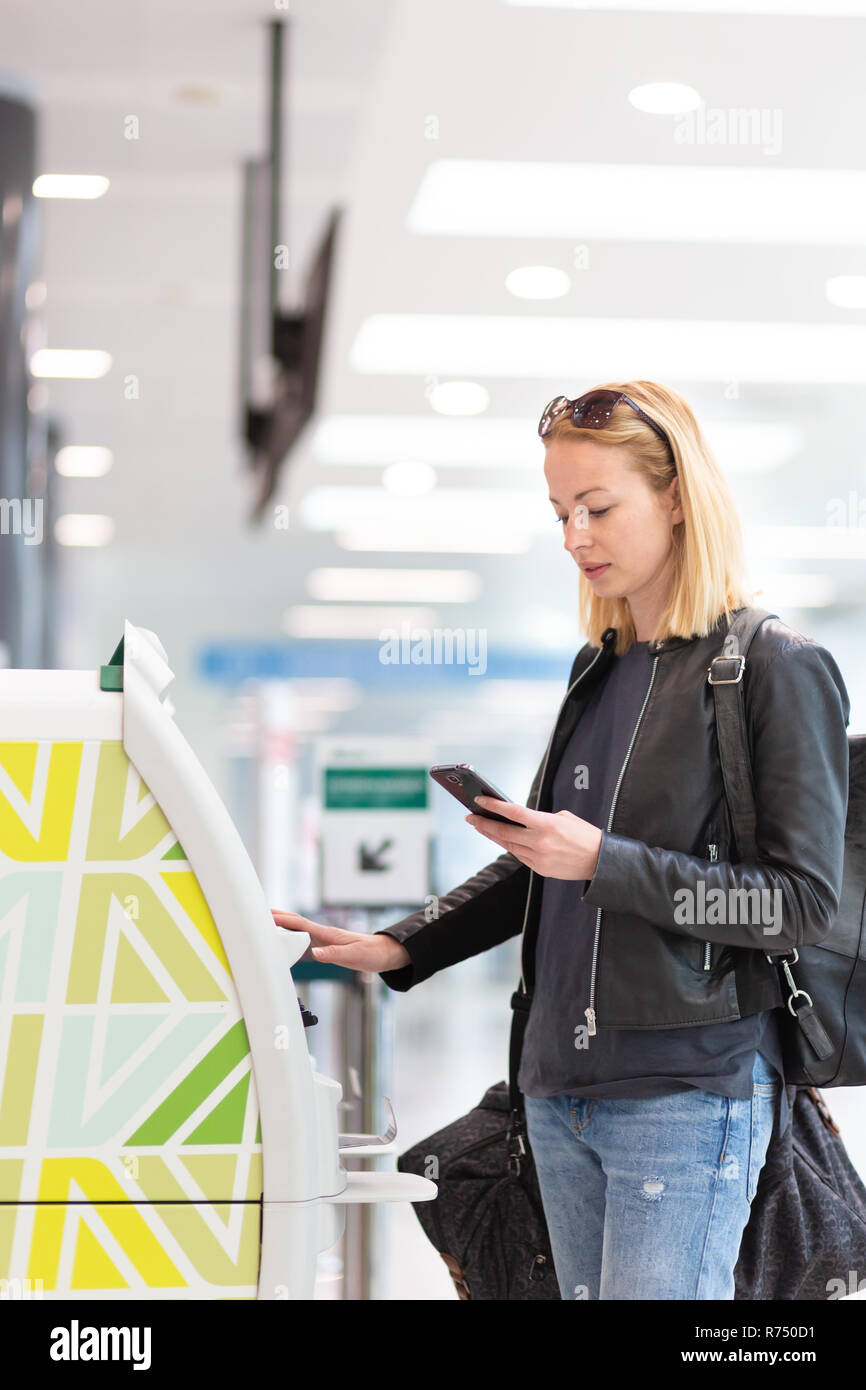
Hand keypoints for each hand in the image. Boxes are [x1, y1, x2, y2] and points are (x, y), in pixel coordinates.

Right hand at [271, 909, 410, 972]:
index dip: (282, 919)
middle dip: (277, 917)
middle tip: (257, 913)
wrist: (385, 953)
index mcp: (327, 934)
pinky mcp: (327, 945)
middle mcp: (323, 933)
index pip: (300, 924)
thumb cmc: (371, 953)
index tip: (266, 916)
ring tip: (265, 923)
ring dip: (282, 924)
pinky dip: (291, 934)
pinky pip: (304, 937)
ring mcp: (324, 938)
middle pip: (295, 921)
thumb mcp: (354, 955)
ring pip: (298, 928)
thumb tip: (314, 953)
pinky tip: (286, 937)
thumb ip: (334, 954)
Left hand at [465, 797, 602, 879]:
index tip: (479, 800)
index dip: (493, 806)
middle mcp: (540, 842)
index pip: (513, 812)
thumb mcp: (564, 818)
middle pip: (504, 831)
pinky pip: (519, 856)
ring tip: (482, 827)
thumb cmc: (584, 835)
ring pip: (508, 845)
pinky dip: (510, 846)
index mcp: (547, 824)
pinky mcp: (539, 869)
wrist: (601, 861)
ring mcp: (538, 857)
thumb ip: (540, 819)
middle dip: (484, 824)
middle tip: (471, 817)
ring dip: (493, 836)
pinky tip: (502, 839)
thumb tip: (521, 821)